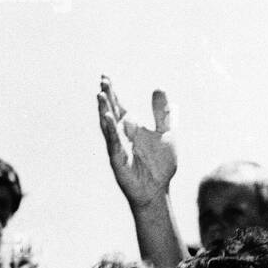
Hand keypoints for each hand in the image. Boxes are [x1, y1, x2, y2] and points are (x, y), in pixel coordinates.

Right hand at [97, 76, 175, 208]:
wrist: (157, 189)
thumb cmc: (160, 165)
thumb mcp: (167, 133)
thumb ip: (164, 113)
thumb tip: (159, 89)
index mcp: (131, 128)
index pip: (119, 106)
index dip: (113, 93)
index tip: (105, 77)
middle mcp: (122, 136)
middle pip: (111, 112)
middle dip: (107, 97)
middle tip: (102, 81)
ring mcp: (118, 148)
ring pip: (108, 126)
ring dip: (104, 111)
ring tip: (100, 96)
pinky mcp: (118, 160)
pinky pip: (113, 143)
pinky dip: (110, 130)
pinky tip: (107, 117)